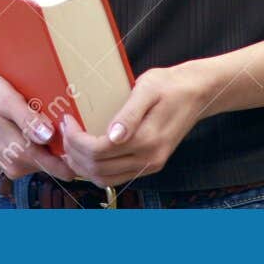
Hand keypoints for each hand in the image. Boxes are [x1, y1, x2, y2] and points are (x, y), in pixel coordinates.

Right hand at [0, 67, 73, 179]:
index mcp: (20, 153)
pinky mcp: (8, 159)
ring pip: (45, 160)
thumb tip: (48, 136)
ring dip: (53, 144)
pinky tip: (39, 125)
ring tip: (54, 119)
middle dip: (66, 147)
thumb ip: (28, 120)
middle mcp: (16, 166)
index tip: (82, 134)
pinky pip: (33, 156)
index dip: (76, 153)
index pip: (61, 167)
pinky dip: (40, 143)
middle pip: (55, 164)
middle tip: (70, 120)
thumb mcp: (6, 99)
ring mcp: (11, 165)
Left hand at [60, 64, 212, 188]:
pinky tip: (88, 153)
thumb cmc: (171, 85)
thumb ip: (129, 114)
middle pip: (97, 168)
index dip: (76, 139)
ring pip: (104, 178)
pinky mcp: (150, 164)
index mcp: (147, 139)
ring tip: (71, 144)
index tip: (67, 120)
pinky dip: (96, 169)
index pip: (98, 151)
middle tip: (64, 131)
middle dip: (74, 152)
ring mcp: (150, 165)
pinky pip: (116, 176)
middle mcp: (149, 159)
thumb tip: (113, 136)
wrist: (198, 93)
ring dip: (82, 165)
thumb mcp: (148, 88)